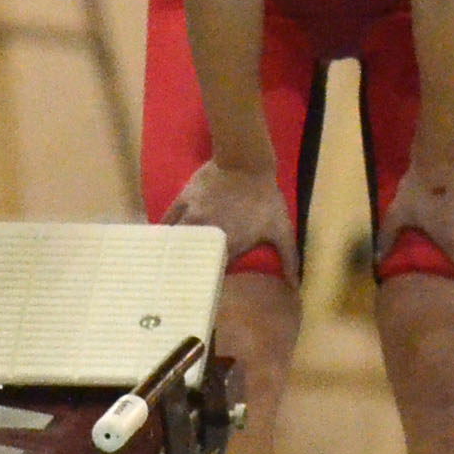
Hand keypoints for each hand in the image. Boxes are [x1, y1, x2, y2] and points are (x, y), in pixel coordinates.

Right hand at [164, 160, 296, 273]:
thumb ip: (289, 258)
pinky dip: (163, 233)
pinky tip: (158, 242)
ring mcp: (191, 217)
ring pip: (175, 242)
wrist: (246, 161)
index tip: (205, 291)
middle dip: (186, 272)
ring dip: (173, 253)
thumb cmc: (266, 197)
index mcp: (229, 245)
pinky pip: (166, 221)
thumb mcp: (282, 229)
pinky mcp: (182, 201)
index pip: (212, 273)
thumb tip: (295, 286)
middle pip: (189, 260)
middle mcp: (206, 234)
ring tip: (167, 266)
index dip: (208, 283)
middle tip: (182, 283)